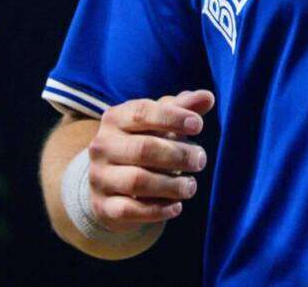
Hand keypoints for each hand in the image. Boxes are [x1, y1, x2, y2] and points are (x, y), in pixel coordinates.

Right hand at [86, 89, 214, 231]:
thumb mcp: (161, 122)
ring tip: (191, 186)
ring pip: (137, 181)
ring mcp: (99, 177)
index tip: (198, 125)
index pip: (143, 113)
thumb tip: (208, 97)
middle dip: (178, 155)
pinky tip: (177, 206)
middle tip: (200, 160)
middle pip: (143, 148)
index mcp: (115, 118)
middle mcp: (102, 146)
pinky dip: (157, 210)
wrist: (111, 181)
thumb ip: (183, 108)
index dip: (172, 117)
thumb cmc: (145, 141)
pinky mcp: (103, 206)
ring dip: (171, 185)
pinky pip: (130, 210)